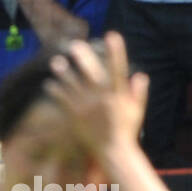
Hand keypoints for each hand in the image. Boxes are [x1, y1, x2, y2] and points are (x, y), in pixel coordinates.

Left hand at [43, 31, 147, 159]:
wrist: (114, 153)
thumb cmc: (127, 132)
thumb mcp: (137, 111)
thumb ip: (139, 93)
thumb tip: (141, 75)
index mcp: (119, 95)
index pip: (118, 68)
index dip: (115, 51)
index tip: (112, 35)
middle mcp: (103, 99)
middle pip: (92, 73)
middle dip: (84, 58)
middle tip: (74, 45)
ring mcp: (88, 108)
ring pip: (74, 85)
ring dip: (64, 73)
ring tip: (56, 62)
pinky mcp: (76, 117)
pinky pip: (64, 101)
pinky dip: (56, 91)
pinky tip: (49, 84)